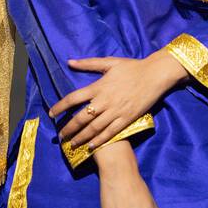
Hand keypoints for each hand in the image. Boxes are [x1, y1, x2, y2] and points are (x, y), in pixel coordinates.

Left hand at [48, 49, 187, 149]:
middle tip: (60, 136)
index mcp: (99, 86)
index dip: (60, 107)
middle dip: (69, 128)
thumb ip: (88, 63)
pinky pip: (110, 132)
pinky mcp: (127, 119)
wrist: (155, 75)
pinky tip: (91, 146)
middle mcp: (105, 101)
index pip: (74, 98)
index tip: (51, 114)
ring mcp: (116, 111)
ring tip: (72, 144)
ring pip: (94, 128)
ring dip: (81, 137)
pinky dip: (99, 140)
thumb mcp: (109, 62)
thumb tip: (70, 62)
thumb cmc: (132, 67)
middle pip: (82, 118)